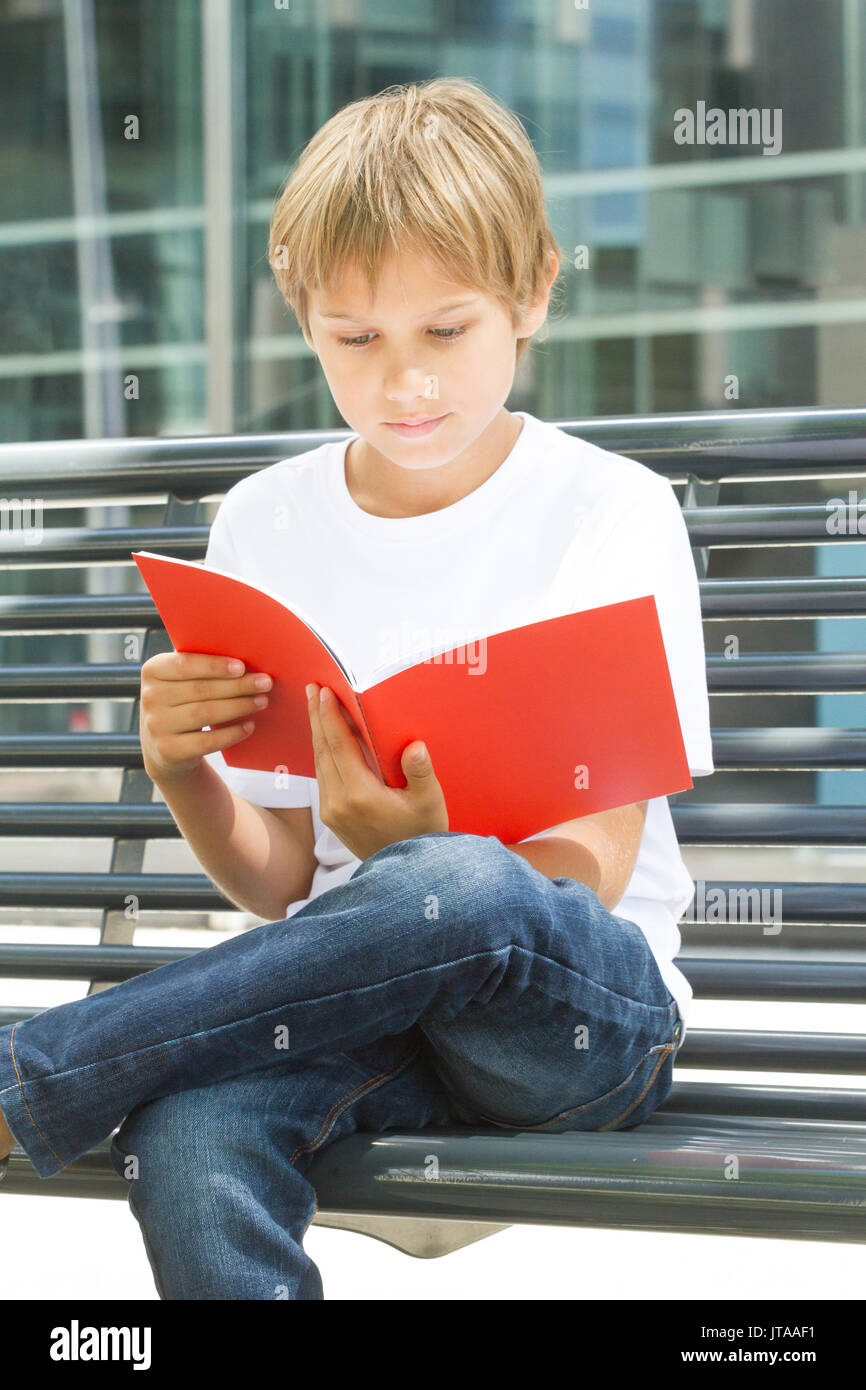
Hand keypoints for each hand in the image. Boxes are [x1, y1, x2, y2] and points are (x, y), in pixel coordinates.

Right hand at [140, 651, 270, 781]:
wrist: (164, 748)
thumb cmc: (183, 701)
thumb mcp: (181, 681)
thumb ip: (200, 665)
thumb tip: (243, 654)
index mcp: (152, 671)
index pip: (184, 664)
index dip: (214, 666)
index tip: (242, 667)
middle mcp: (149, 697)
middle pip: (200, 690)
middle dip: (237, 686)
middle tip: (265, 683)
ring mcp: (156, 726)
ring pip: (205, 714)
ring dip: (239, 706)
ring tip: (262, 701)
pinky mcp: (168, 751)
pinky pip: (206, 741)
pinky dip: (231, 733)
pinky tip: (249, 726)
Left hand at [306, 682, 448, 860]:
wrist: (408, 875)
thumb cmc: (423, 835)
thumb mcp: (430, 803)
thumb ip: (420, 772)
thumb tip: (414, 746)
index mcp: (360, 795)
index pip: (339, 746)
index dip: (329, 716)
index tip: (323, 691)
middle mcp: (338, 803)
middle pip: (322, 749)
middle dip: (316, 717)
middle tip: (312, 688)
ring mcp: (331, 811)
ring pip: (319, 762)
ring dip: (317, 732)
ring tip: (316, 706)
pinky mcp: (331, 817)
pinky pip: (322, 776)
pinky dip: (322, 752)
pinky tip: (325, 739)